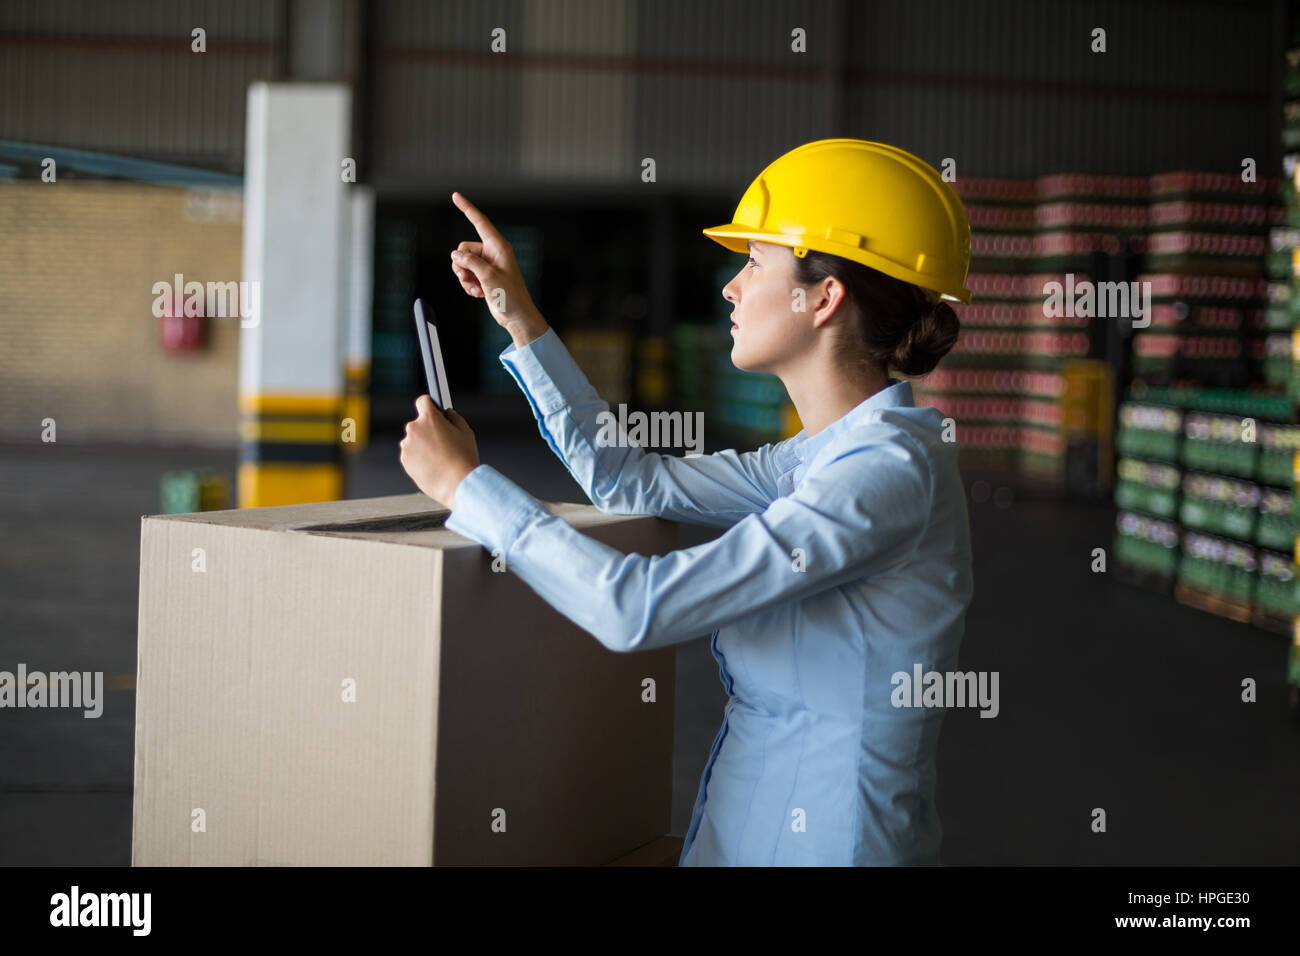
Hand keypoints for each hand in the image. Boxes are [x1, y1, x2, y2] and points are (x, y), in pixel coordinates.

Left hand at [399, 396, 479, 507]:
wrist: (458, 484)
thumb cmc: (464, 459)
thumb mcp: (466, 432)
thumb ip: (454, 417)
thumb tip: (447, 414)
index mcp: (429, 418)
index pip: (423, 401)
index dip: (430, 405)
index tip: (433, 410)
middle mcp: (414, 429)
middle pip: (419, 423)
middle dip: (428, 430)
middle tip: (443, 442)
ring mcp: (407, 445)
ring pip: (414, 440)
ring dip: (423, 445)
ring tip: (439, 458)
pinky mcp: (405, 460)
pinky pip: (411, 455)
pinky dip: (419, 459)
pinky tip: (433, 466)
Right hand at [448, 191, 548, 345]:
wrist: (516, 316)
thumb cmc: (510, 296)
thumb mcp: (487, 276)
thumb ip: (469, 262)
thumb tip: (455, 255)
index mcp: (499, 246)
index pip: (479, 222)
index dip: (467, 208)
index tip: (455, 195)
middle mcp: (493, 253)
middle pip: (464, 248)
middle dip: (461, 264)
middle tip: (469, 278)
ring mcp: (488, 265)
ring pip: (462, 263)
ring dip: (464, 277)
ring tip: (475, 288)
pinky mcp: (484, 277)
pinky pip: (466, 274)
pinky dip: (468, 284)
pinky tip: (478, 293)